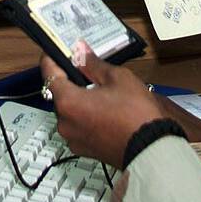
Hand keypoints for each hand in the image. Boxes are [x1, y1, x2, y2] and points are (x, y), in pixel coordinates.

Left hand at [42, 41, 165, 168]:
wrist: (151, 148)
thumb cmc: (136, 114)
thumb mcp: (117, 78)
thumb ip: (93, 64)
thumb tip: (80, 52)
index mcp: (68, 102)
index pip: (49, 74)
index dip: (51, 60)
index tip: (54, 52)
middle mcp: (65, 123)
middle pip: (60, 94)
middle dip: (71, 82)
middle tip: (88, 72)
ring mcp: (73, 139)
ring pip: (70, 111)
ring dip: (80, 100)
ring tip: (102, 94)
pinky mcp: (83, 149)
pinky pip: (78, 126)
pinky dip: (86, 117)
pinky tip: (105, 111)